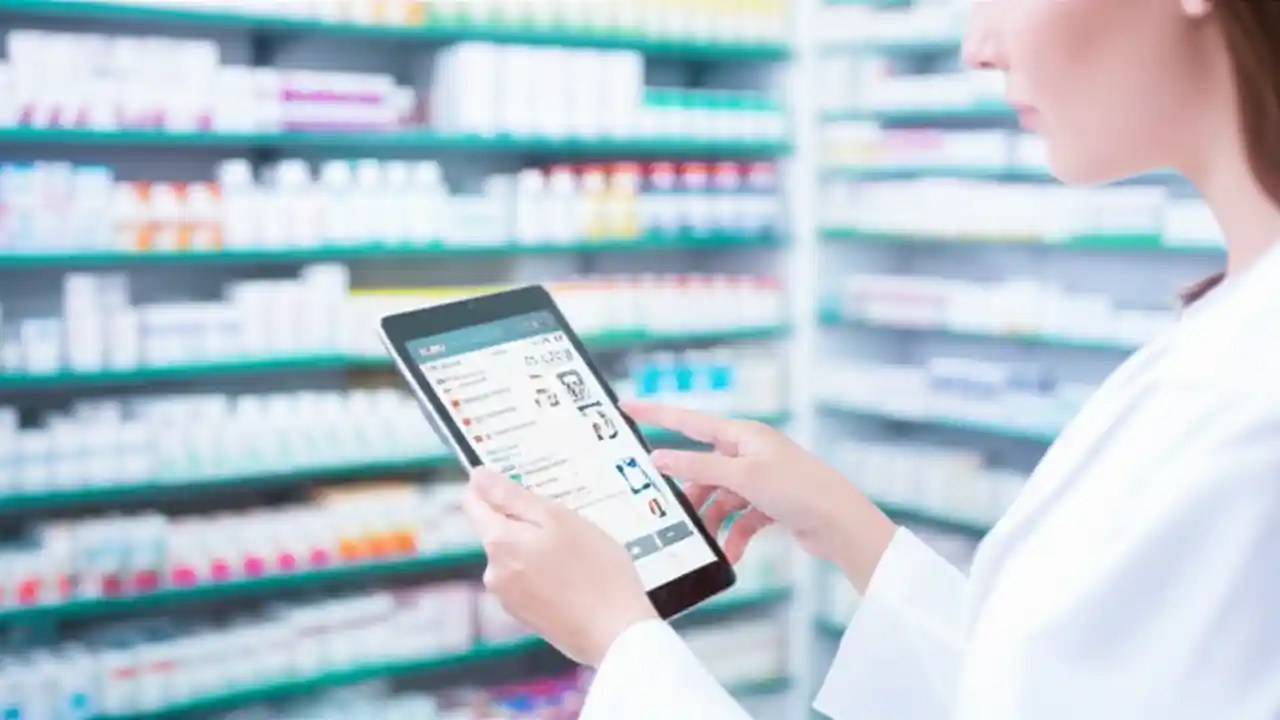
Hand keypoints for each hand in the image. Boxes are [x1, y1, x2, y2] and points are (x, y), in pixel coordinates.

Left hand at [463, 469, 658, 666]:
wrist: (616, 634)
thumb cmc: (596, 572)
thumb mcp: (558, 519)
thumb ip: (512, 497)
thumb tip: (477, 477)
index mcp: (499, 542)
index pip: (473, 502)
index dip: (492, 487)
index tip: (520, 483)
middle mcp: (494, 571)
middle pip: (498, 529)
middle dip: (526, 520)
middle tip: (567, 521)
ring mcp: (508, 597)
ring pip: (516, 555)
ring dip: (538, 547)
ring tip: (578, 552)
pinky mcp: (526, 615)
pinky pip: (528, 579)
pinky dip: (545, 571)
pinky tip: (575, 576)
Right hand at [623, 402, 896, 591]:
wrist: (840, 523)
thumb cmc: (799, 488)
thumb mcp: (743, 476)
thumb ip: (698, 468)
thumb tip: (660, 457)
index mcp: (742, 435)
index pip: (689, 421)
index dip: (657, 415)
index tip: (627, 407)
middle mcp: (749, 452)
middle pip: (703, 470)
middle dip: (691, 496)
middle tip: (671, 515)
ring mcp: (759, 479)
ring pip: (720, 499)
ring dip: (713, 522)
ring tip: (708, 544)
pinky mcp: (769, 504)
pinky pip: (739, 519)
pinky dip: (734, 536)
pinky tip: (731, 555)